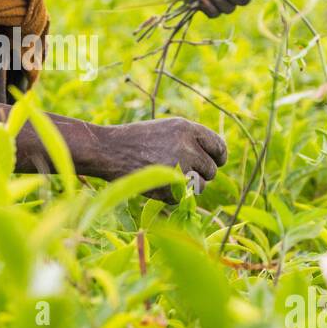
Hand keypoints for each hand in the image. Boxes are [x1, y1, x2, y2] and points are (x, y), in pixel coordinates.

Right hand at [103, 117, 226, 196]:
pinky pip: (182, 198)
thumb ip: (190, 140)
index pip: (218, 146)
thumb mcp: (166, 130)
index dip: (219, 157)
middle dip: (201, 174)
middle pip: (212, 170)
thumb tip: (213, 160)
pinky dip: (170, 196)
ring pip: (201, 186)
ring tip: (168, 178)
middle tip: (183, 173)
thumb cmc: (135, 139)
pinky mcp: (170, 186)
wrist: (108, 149)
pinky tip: (155, 184)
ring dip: (188, 187)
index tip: (216, 163)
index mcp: (187, 128)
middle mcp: (187, 145)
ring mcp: (180, 166)